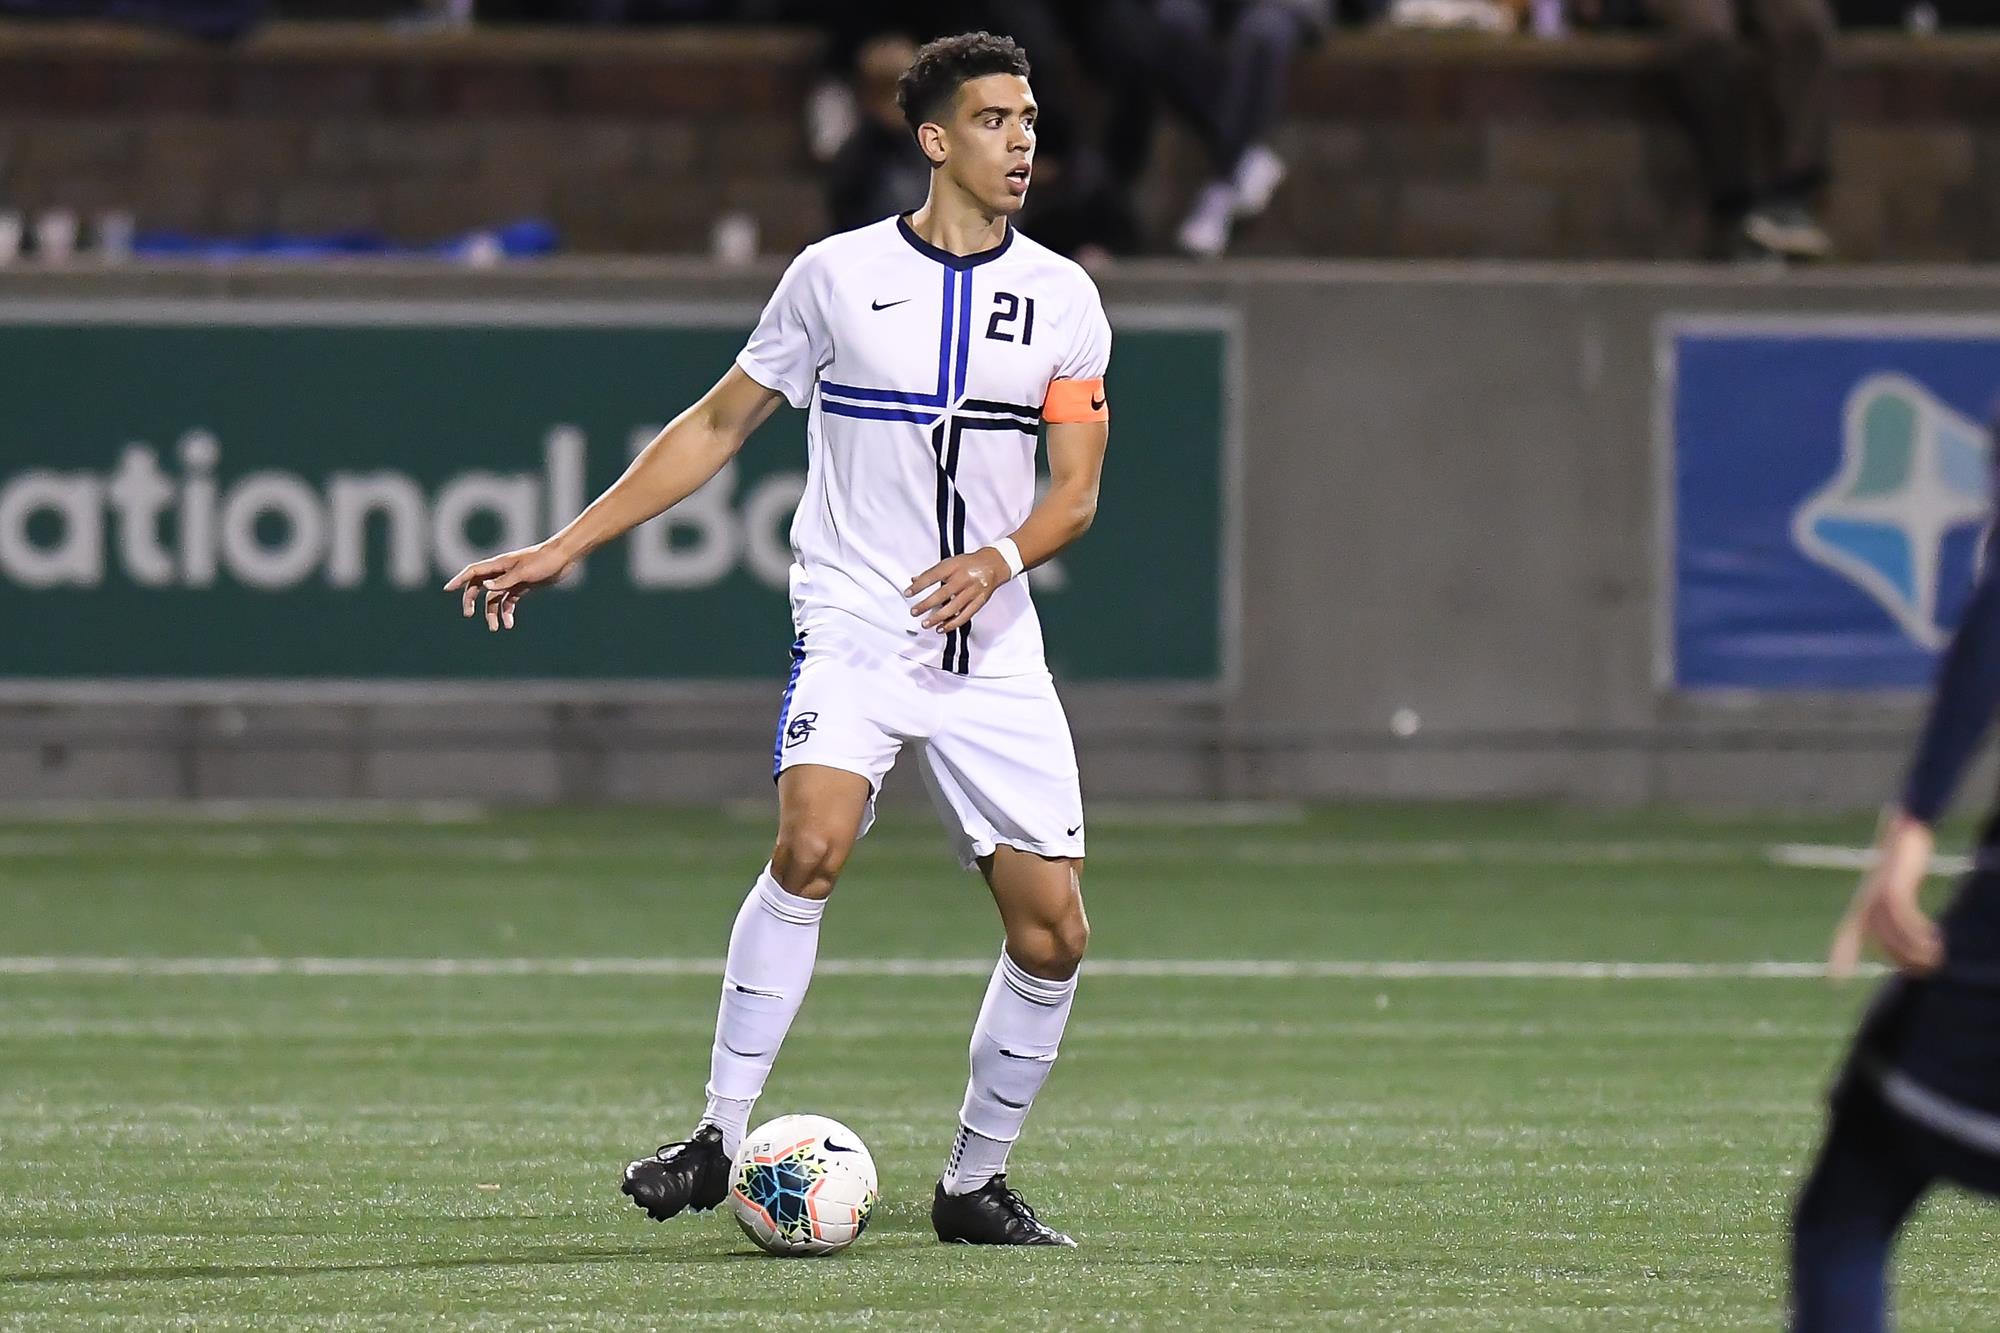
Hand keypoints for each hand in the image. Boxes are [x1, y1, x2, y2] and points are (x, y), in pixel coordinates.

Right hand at [444, 541, 574, 631]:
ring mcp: (512, 579)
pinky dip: (507, 612)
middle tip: (468, 614)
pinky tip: (509, 623)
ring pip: (494, 597)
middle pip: (479, 586)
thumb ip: (504, 581)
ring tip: (495, 628)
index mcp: (499, 564)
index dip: (459, 580)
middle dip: (471, 600)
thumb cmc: (544, 561)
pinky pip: (509, 601)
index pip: (473, 572)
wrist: (564, 558)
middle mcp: (502, 571)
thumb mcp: (524, 573)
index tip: (447, 589)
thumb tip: (484, 588)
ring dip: (491, 612)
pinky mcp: (523, 586)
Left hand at [906, 548, 1011, 632]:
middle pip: (942, 594)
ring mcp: (972, 591)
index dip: (919, 585)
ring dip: (938, 618)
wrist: (993, 565)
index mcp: (954, 566)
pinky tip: (942, 628)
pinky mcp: (979, 602)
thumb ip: (932, 572)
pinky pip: (965, 615)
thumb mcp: (950, 562)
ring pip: (953, 607)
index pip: (932, 576)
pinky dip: (952, 624)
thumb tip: (914, 580)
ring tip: (926, 624)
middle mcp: (963, 578)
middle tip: (914, 612)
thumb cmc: (969, 563)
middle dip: (926, 605)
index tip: (908, 593)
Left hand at [1829, 810, 1942, 977]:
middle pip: (1879, 939)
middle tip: (1924, 970)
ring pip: (1893, 931)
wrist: (1904, 831)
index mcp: (1862, 903)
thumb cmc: (1901, 861)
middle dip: (1900, 958)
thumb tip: (1906, 929)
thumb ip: (1896, 906)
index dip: (1841, 957)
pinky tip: (1935, 939)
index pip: (1846, 934)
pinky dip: (1919, 931)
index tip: (1835, 982)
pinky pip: (1905, 916)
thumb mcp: (1894, 886)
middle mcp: (1866, 901)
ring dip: (1915, 948)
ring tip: (1935, 958)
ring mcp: (1879, 893)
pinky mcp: (1894, 885)